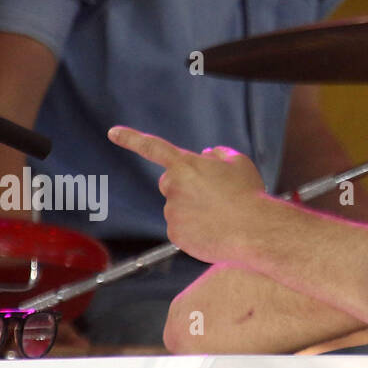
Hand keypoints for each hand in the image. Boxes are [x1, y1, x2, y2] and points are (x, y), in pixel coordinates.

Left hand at [107, 125, 268, 263]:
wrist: (254, 231)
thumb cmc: (249, 195)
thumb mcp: (238, 163)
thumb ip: (218, 155)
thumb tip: (206, 156)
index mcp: (185, 164)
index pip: (152, 147)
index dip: (131, 139)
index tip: (113, 133)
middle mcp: (173, 187)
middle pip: (169, 183)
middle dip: (184, 187)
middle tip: (212, 196)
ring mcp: (172, 212)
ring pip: (178, 208)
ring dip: (194, 210)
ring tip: (221, 217)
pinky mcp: (176, 235)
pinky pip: (182, 230)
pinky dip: (195, 230)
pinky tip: (215, 231)